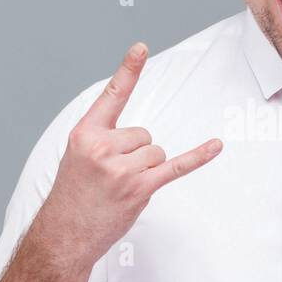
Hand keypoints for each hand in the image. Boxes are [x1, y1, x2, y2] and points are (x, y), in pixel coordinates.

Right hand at [40, 42, 222, 267]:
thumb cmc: (74, 195)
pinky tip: (216, 146)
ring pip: (156, 153)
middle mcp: (102, 147)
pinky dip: (198, 157)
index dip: (128, 71)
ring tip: (121, 188)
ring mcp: (121, 169)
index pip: (112, 96)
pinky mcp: (139, 188)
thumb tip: (141, 140)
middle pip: (144, 134)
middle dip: (135, 155)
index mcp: (85, 134)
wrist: (65, 233)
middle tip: (112, 177)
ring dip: (146, 171)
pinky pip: (176, 167)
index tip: (142, 47)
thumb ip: (104, 138)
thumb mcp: (78, 156)